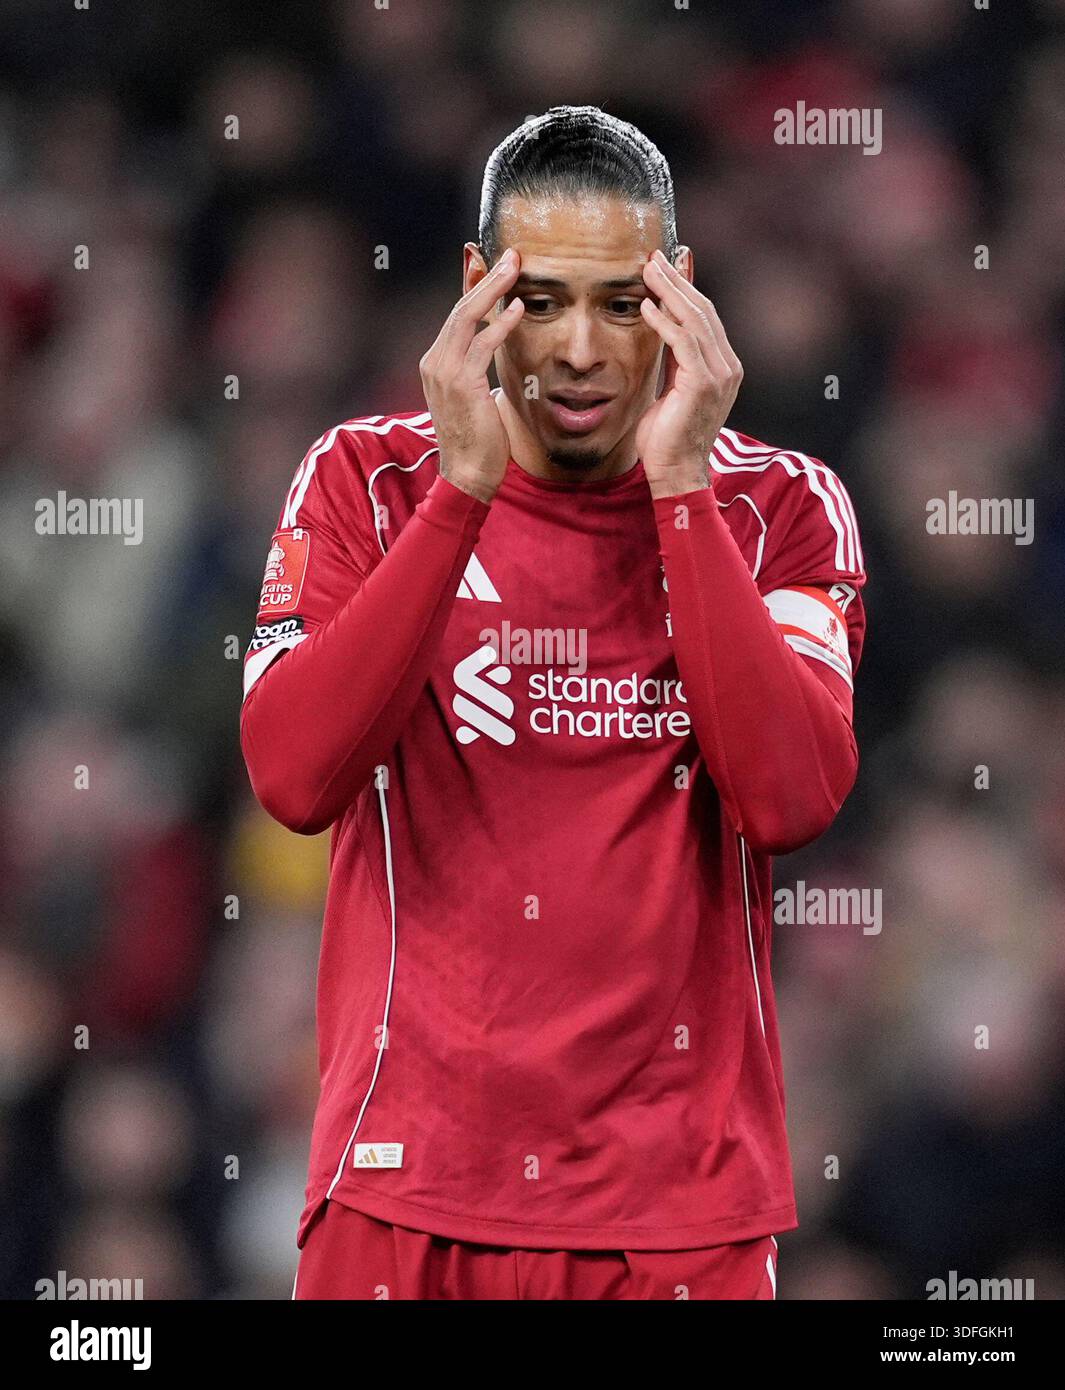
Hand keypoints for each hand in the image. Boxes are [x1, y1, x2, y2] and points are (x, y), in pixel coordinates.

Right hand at [419, 248, 524, 503]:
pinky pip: (483, 344)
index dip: (474, 287)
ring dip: (493, 289)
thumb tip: (492, 347)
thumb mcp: (474, 396)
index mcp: (435, 363)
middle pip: (459, 308)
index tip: (493, 265)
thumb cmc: (477, 439)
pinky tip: (519, 309)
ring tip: (516, 268)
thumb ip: (477, 369)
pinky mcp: (462, 383)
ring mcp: (444, 372)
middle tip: (510, 254)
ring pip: (467, 317)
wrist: (466, 475)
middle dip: (484, 277)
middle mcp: (434, 362)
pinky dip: (501, 324)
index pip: (456, 316)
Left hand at [636, 249, 742, 498]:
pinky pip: (683, 343)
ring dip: (670, 293)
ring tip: (648, 272)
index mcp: (723, 366)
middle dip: (678, 281)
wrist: (676, 472)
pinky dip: (664, 322)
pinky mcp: (703, 384)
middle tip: (654, 258)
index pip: (706, 317)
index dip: (687, 288)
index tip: (667, 266)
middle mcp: (728, 366)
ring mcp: (719, 375)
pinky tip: (647, 307)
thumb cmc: (668, 438)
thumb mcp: (672, 388)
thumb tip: (664, 328)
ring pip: (696, 321)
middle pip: (704, 311)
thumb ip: (674, 359)